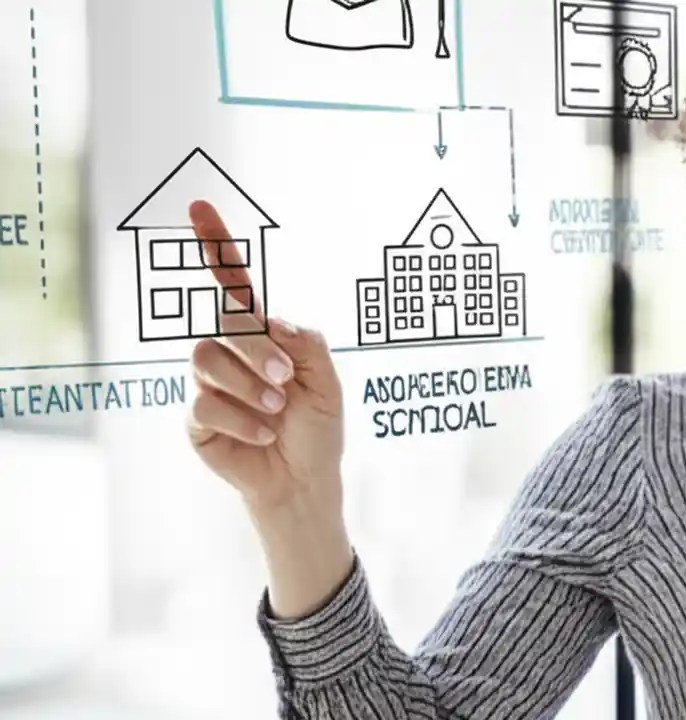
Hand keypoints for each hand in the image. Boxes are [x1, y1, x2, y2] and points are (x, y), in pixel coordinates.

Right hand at [185, 200, 344, 515]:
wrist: (305, 479)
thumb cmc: (317, 427)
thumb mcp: (328, 381)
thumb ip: (307, 344)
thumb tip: (272, 321)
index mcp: (263, 334)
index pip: (234, 284)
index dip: (216, 245)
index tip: (199, 208)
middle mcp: (230, 351)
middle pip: (223, 322)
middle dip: (257, 351)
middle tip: (287, 382)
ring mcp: (209, 384)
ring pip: (206, 360)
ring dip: (250, 388)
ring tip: (277, 412)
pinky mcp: (196, 419)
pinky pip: (204, 405)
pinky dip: (244, 421)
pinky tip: (264, 435)